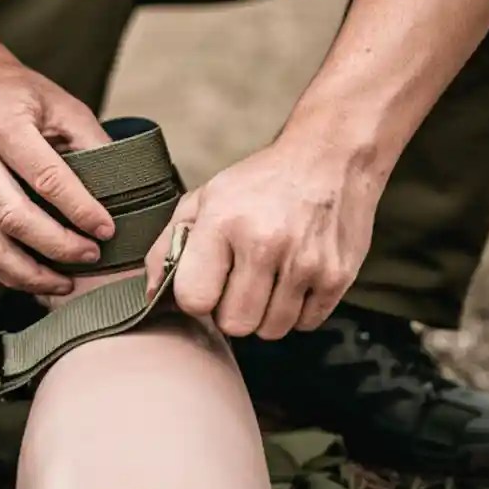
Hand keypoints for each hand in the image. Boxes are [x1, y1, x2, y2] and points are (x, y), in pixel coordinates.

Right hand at [0, 59, 113, 294]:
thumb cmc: (22, 99)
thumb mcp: (63, 106)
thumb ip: (92, 144)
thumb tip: (125, 191)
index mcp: (2, 124)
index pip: (45, 176)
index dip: (79, 208)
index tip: (108, 229)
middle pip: (14, 217)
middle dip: (58, 245)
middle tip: (93, 255)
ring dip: (31, 274)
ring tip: (66, 283)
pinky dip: (12, 274)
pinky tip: (41, 279)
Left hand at [144, 137, 384, 338]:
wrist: (329, 158)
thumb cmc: (261, 182)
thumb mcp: (204, 199)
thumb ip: (169, 245)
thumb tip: (151, 293)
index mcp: (224, 222)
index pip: (195, 300)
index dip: (197, 298)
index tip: (207, 283)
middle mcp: (265, 243)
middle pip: (235, 324)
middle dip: (232, 310)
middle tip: (239, 282)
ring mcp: (305, 262)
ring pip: (271, 330)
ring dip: (265, 314)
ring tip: (268, 279)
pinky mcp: (337, 276)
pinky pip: (306, 324)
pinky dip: (297, 311)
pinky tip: (294, 279)